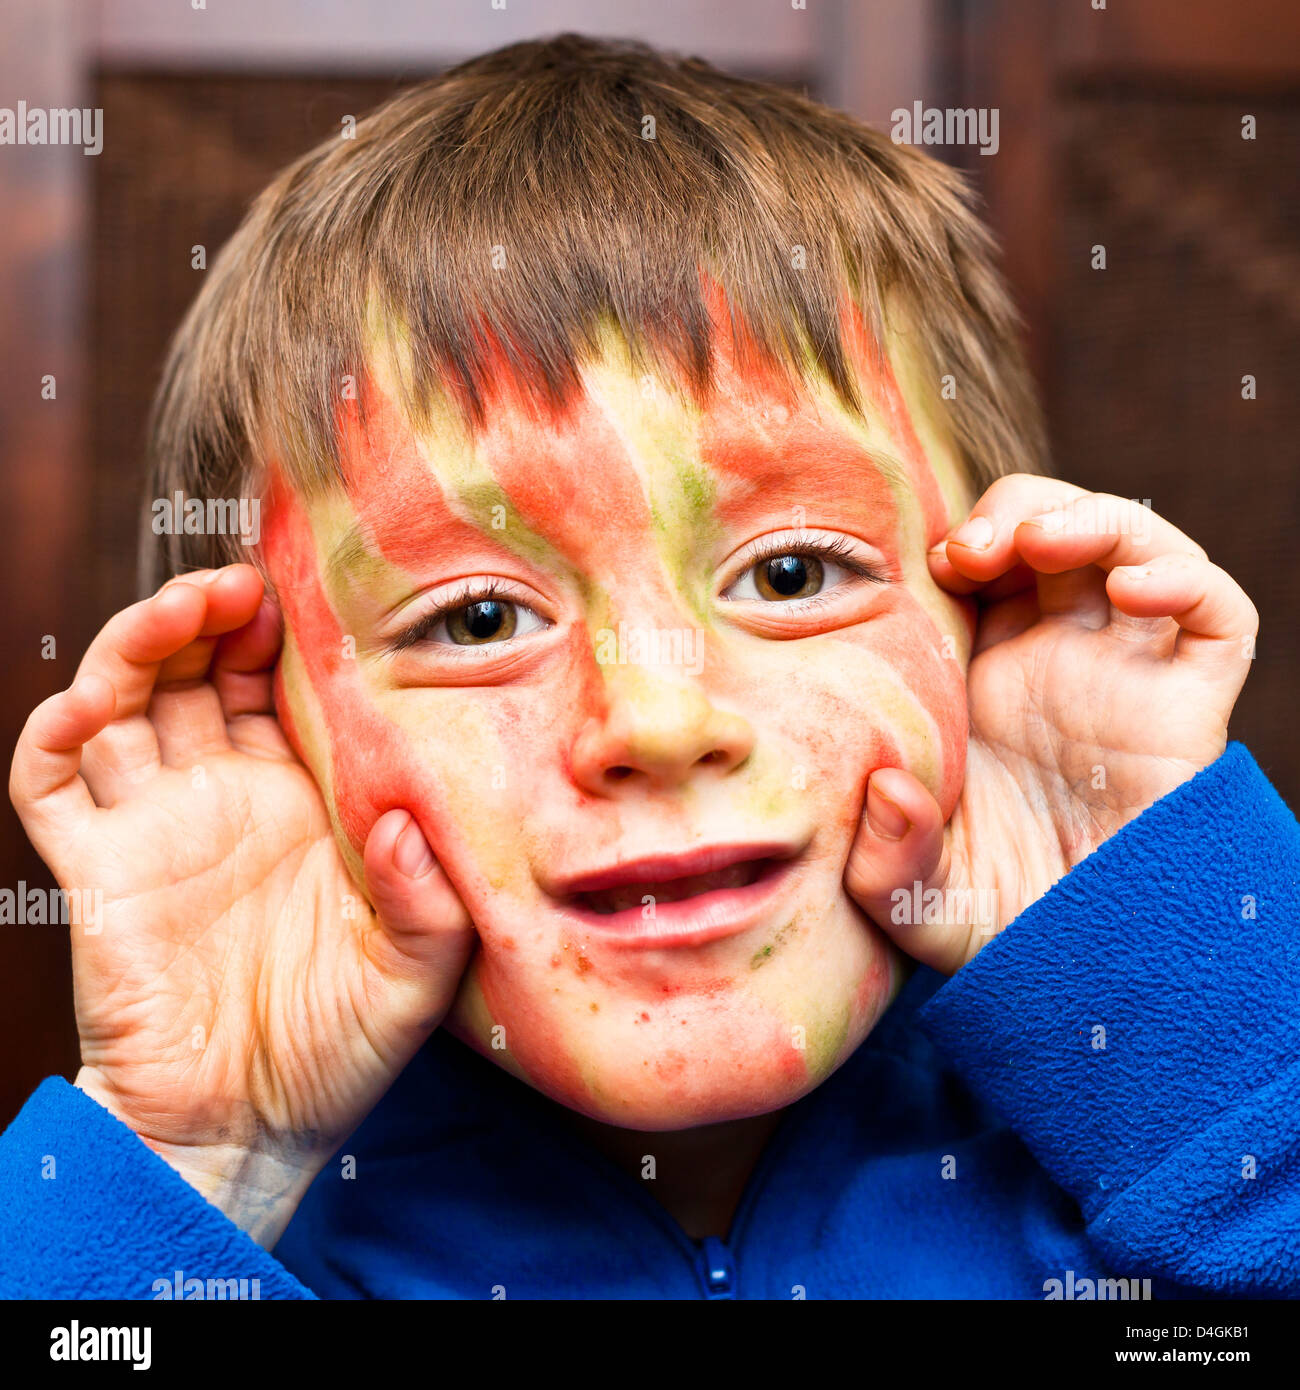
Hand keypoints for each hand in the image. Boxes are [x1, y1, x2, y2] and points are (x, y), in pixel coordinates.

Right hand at [9, 565, 473, 1244]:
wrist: (240, 1131)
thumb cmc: (336, 1052)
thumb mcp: (414, 975)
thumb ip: (428, 902)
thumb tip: (408, 826)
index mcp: (309, 804)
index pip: (290, 690)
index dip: (294, 636)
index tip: (318, 589)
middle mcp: (230, 797)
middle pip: (203, 671)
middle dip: (217, 615)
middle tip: (247, 583)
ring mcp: (158, 824)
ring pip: (129, 698)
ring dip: (145, 640)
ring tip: (190, 606)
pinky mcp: (98, 866)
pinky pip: (51, 779)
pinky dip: (58, 727)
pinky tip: (94, 700)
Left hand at [846, 475, 1257, 973]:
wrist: (1087, 976)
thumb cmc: (990, 926)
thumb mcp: (913, 900)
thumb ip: (884, 855)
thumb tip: (885, 789)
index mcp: (978, 681)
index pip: (975, 570)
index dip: (955, 544)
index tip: (925, 568)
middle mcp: (1052, 664)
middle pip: (1051, 534)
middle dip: (1016, 512)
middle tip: (971, 551)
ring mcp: (1123, 677)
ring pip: (1131, 548)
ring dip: (1090, 517)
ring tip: (1038, 541)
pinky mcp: (1189, 706)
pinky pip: (1215, 614)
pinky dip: (1186, 577)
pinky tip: (1135, 590)